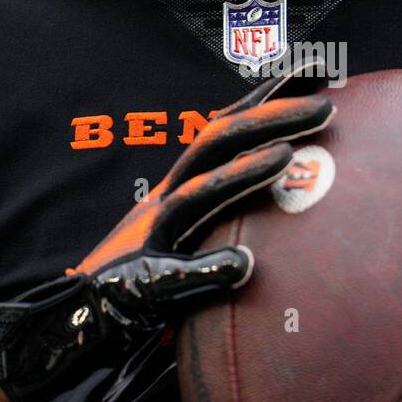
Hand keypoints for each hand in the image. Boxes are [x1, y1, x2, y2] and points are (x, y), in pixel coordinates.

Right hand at [0, 73, 333, 401]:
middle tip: (326, 105)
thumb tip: (291, 198)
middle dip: (269, 119)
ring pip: (197, 197)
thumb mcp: (193, 239)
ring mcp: (149, 241)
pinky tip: (245, 265)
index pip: (227, 130)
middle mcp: (165, 203)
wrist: (75, 330)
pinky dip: (208, 269)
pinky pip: (173, 277)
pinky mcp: (138, 288)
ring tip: (288, 155)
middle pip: (216, 144)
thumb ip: (232, 215)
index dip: (268, 98)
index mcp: (181, 188)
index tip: (317, 71)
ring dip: (241, 175)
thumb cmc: (145, 288)